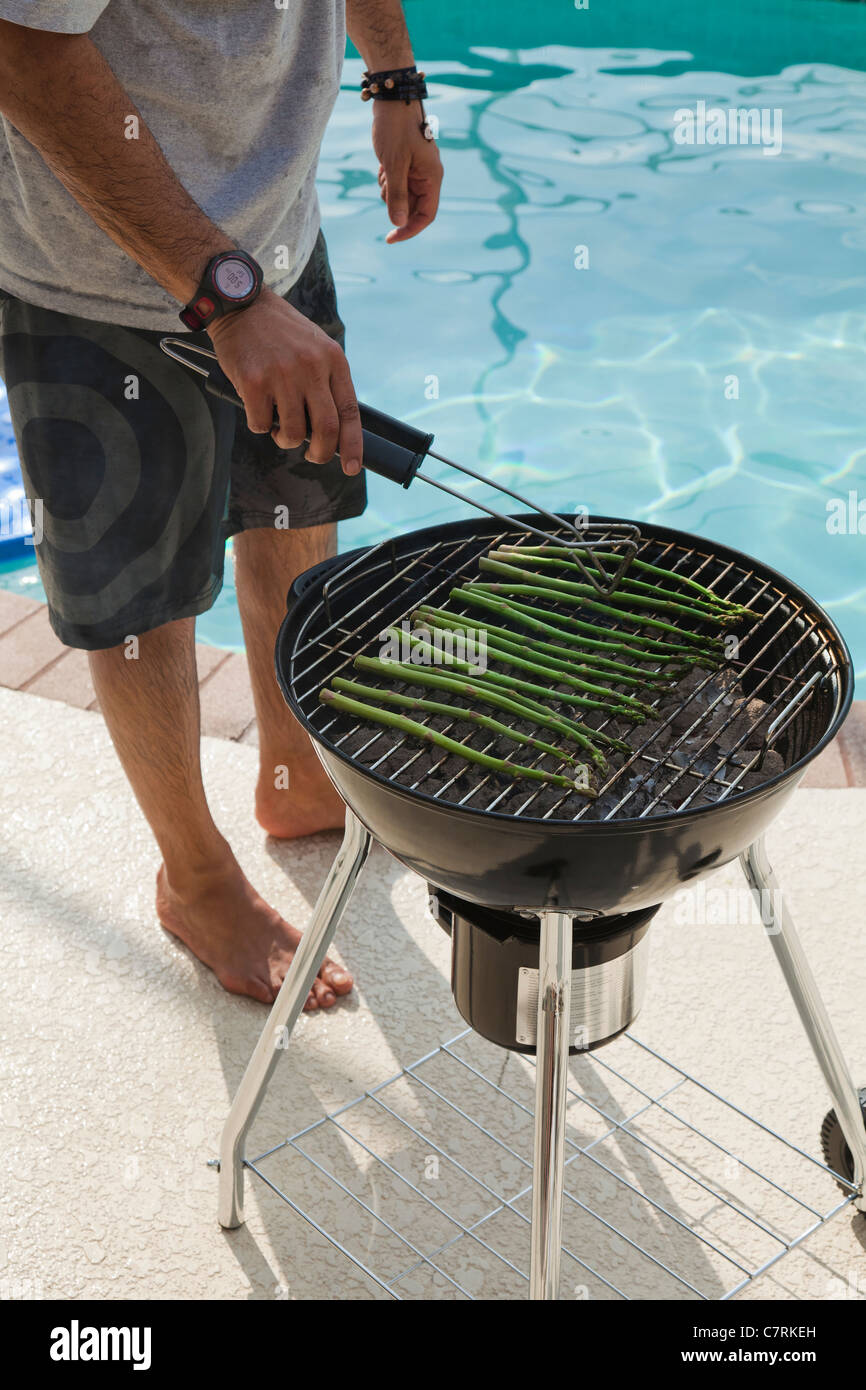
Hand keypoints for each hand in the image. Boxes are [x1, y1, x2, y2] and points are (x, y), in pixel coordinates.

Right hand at [207, 289, 362, 473]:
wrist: (240, 303)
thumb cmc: (279, 330)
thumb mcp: (315, 346)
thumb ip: (326, 381)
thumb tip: (333, 429)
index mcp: (333, 360)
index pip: (349, 412)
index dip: (353, 445)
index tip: (353, 466)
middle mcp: (311, 367)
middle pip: (326, 429)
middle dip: (320, 453)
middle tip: (312, 455)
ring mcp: (282, 374)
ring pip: (292, 432)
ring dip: (285, 439)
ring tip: (279, 427)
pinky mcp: (254, 381)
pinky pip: (261, 424)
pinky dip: (260, 426)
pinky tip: (257, 409)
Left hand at [372, 101, 442, 242]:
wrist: (392, 98)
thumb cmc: (396, 128)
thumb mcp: (394, 164)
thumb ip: (397, 195)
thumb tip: (398, 223)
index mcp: (432, 177)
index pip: (426, 215)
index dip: (410, 229)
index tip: (390, 238)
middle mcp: (428, 176)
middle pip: (412, 207)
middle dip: (395, 202)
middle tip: (385, 184)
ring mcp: (417, 170)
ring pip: (402, 196)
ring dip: (389, 190)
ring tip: (384, 168)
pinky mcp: (407, 164)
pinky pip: (396, 184)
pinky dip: (387, 180)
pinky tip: (383, 163)